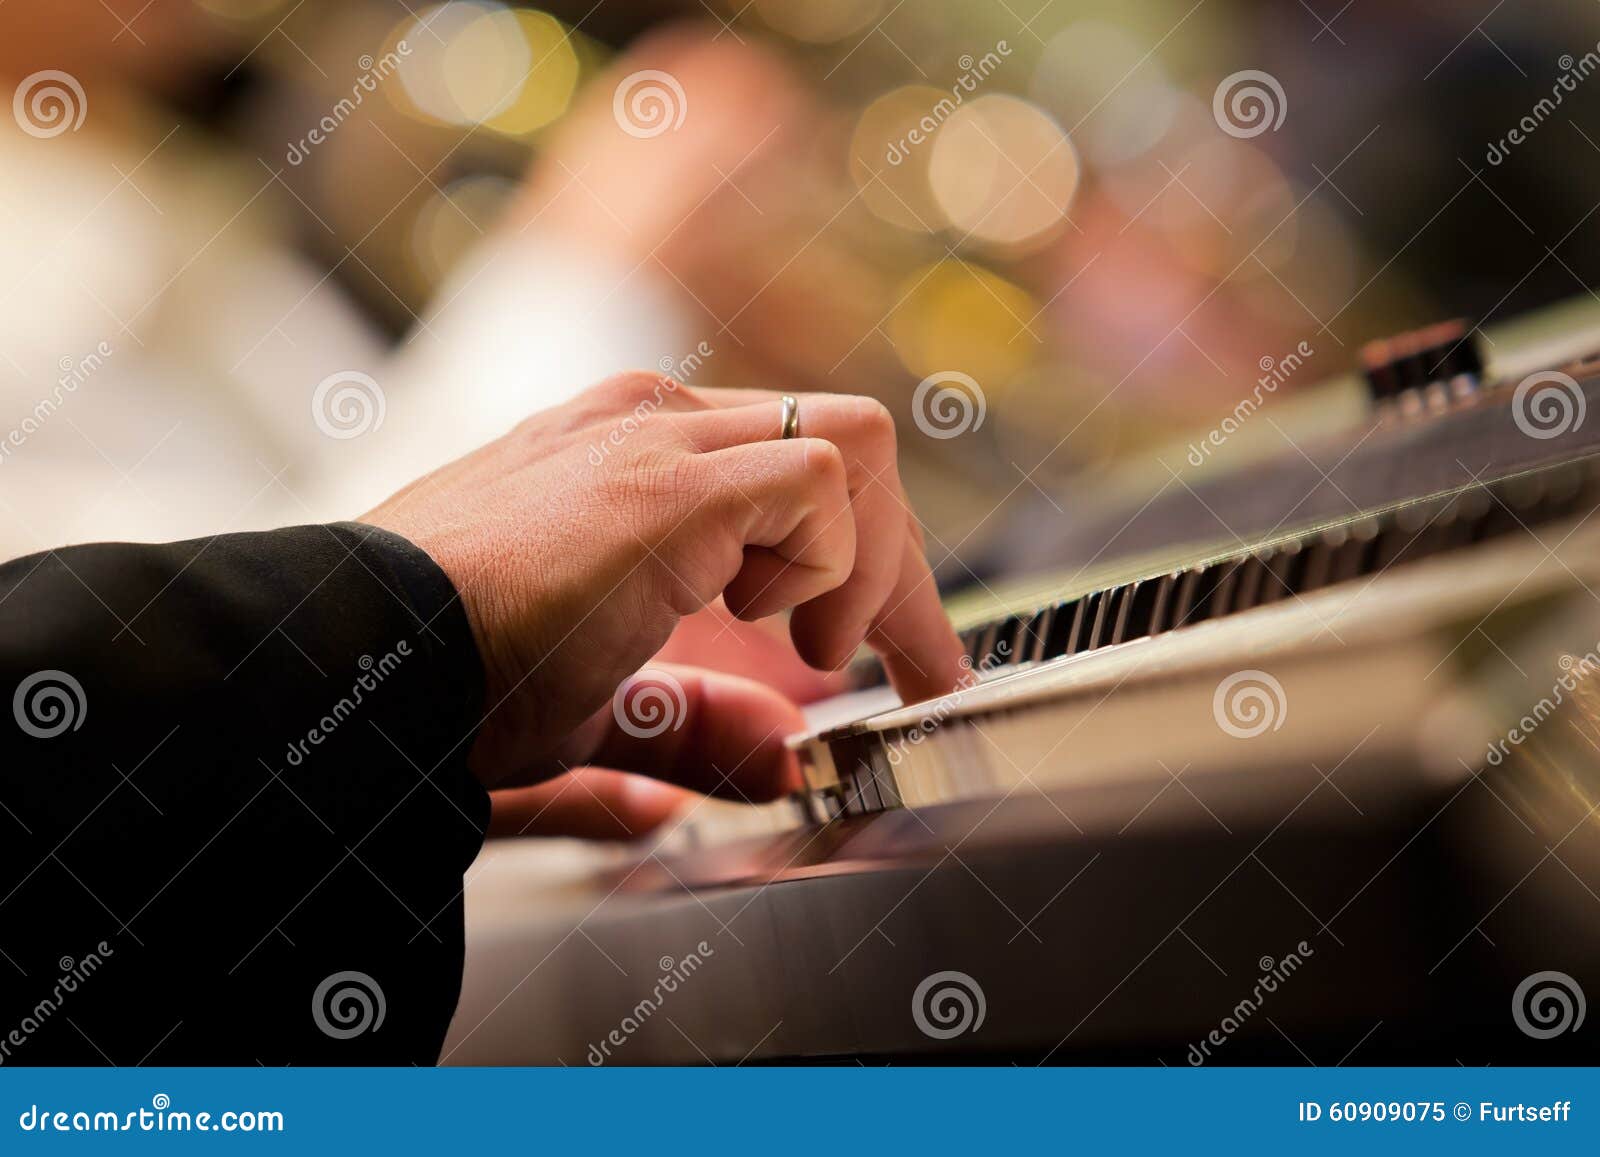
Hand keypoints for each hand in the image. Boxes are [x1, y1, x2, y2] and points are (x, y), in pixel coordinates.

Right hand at [362, 372, 962, 796]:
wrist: (349, 667)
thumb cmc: (435, 684)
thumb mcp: (593, 715)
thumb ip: (691, 728)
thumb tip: (781, 755)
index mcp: (626, 461)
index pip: (791, 475)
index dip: (863, 563)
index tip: (892, 652)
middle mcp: (651, 428)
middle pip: (842, 452)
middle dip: (898, 569)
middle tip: (917, 668)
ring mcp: (660, 441)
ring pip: (852, 447)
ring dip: (866, 560)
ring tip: (818, 648)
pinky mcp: (669, 481)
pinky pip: (823, 480)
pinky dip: (830, 567)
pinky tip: (768, 626)